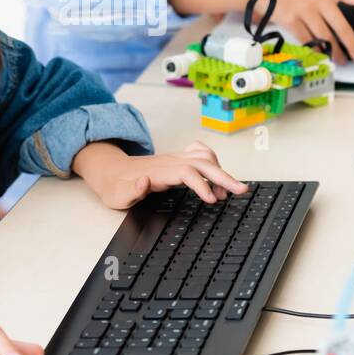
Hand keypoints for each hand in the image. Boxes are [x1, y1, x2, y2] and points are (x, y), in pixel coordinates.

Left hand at [75, 139, 247, 209]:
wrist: (112, 173)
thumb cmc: (116, 187)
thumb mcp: (118, 195)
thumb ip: (132, 190)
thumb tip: (145, 181)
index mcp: (158, 172)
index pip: (186, 173)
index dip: (201, 184)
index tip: (211, 200)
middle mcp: (170, 161)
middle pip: (202, 163)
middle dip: (224, 176)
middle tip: (242, 190)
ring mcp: (175, 158)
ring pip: (205, 157)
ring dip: (220, 171)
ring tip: (226, 193)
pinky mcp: (178, 160)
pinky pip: (201, 154)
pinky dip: (214, 163)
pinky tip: (215, 178)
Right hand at [260, 0, 353, 64]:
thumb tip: (341, 23)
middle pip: (341, 25)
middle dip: (352, 44)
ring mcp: (304, 8)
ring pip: (325, 36)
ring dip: (334, 52)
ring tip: (340, 60)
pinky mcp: (290, 19)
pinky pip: (307, 39)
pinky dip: (315, 49)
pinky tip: (320, 54)